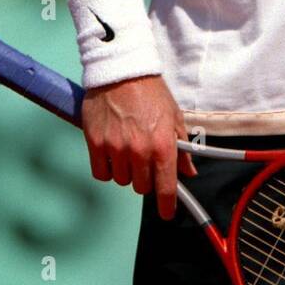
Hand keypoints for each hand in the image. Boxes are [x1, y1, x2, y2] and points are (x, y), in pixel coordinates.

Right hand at [81, 75, 198, 219]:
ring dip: (126, 172)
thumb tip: (189, 171)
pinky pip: (101, 173)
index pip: (165, 186)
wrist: (121, 71)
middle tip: (145, 161)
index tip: (166, 213)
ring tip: (127, 150)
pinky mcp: (95, 144)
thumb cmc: (150, 92)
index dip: (166, 205)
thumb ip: (181, 148)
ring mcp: (116, 148)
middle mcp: (139, 150)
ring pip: (121, 181)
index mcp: (162, 144)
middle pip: (141, 187)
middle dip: (145, 178)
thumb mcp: (174, 117)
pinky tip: (112, 153)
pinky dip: (106, 168)